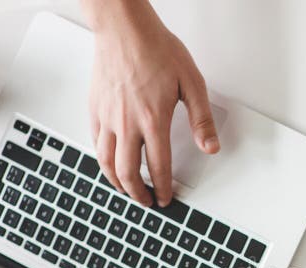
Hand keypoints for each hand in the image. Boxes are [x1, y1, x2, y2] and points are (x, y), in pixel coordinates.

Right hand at [83, 0, 218, 206]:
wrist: (124, 29)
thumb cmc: (156, 50)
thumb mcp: (192, 84)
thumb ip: (201, 120)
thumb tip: (211, 147)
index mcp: (154, 120)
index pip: (159, 167)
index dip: (163, 188)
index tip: (165, 198)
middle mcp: (127, 123)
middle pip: (128, 172)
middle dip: (138, 193)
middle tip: (146, 202)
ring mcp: (107, 117)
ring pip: (106, 162)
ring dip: (117, 182)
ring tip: (127, 190)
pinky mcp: (94, 108)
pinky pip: (95, 143)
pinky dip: (103, 160)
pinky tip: (110, 163)